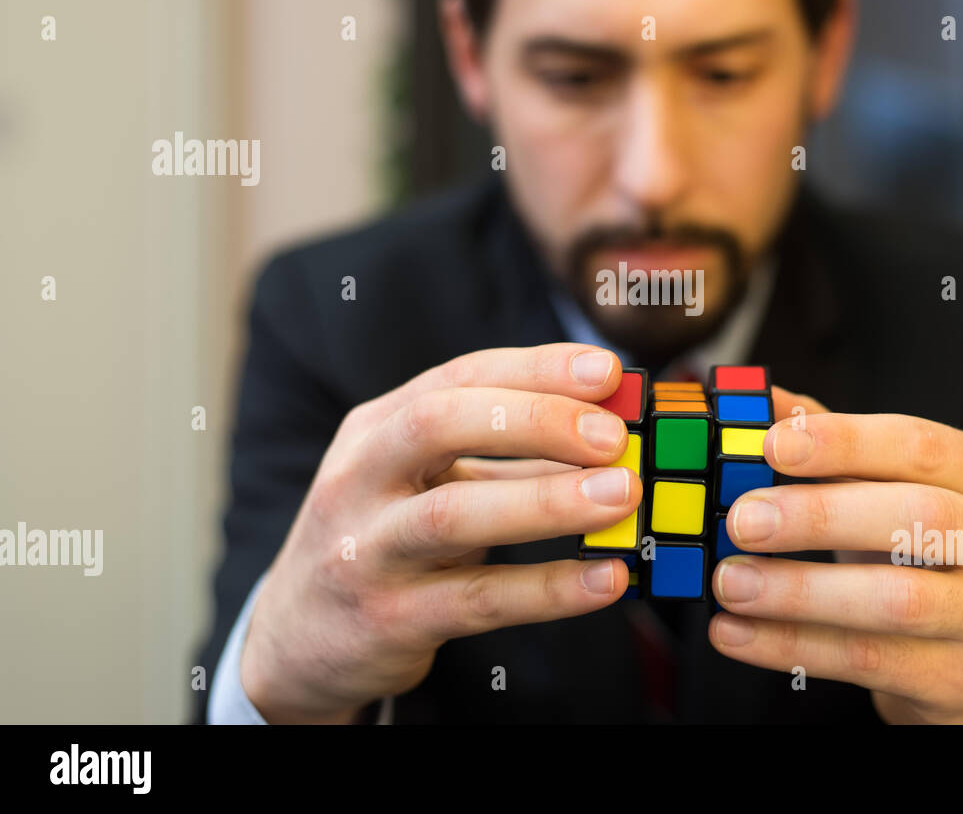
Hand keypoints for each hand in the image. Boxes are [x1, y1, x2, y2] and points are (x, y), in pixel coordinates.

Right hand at [240, 343, 641, 722]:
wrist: (297, 638)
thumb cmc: (382, 538)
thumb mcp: (424, 482)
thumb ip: (505, 457)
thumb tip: (610, 435)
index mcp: (377, 427)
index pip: (459, 377)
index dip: (535, 368)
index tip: (606, 370)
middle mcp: (360, 478)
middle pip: (440, 424)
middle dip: (535, 421)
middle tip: (611, 437)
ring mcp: (367, 550)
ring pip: (454, 515)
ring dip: (547, 502)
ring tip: (621, 495)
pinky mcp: (389, 619)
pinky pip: (477, 601)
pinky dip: (548, 588)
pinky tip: (607, 579)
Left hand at [708, 388, 962, 723]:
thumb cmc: (918, 554)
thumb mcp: (887, 491)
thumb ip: (832, 446)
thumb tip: (760, 401)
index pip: (919, 446)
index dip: (845, 441)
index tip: (771, 444)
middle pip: (916, 518)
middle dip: (819, 516)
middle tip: (743, 520)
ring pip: (896, 600)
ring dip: (800, 590)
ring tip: (730, 582)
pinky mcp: (962, 678)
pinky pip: (868, 660)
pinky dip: (793, 645)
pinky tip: (736, 633)